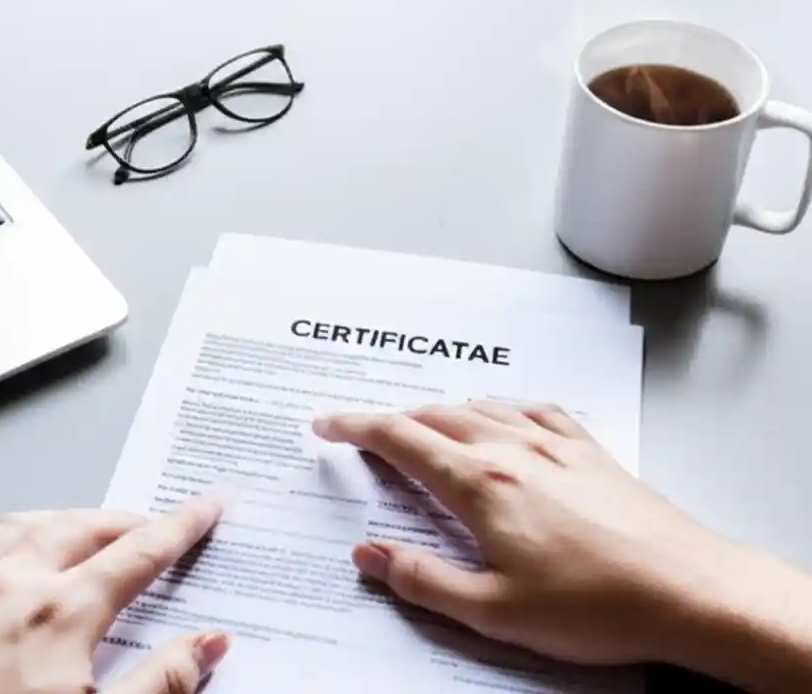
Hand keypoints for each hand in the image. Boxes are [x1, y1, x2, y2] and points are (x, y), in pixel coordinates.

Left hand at [0, 498, 230, 693]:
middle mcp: (5, 587)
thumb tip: (207, 646)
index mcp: (59, 614)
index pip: (139, 554)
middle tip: (149, 523)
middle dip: (120, 520)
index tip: (204, 508)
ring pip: (12, 528)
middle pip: (78, 529)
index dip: (180, 527)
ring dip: (54, 520)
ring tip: (76, 525)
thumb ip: (158, 683)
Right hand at [313, 402, 729, 665]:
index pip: (400, 439)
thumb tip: (370, 557)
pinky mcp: (592, 454)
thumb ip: (423, 579)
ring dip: (440, 411)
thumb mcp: (493, 611)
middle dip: (389, 419)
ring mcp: (556, 446)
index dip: (355, 426)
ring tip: (421, 424)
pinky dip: (502, 407)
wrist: (690, 592)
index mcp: (481, 485)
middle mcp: (514, 451)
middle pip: (435, 416)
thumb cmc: (598, 606)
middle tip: (361, 430)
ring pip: (481, 407)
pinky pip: (535, 410)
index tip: (327, 423)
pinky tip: (504, 415)